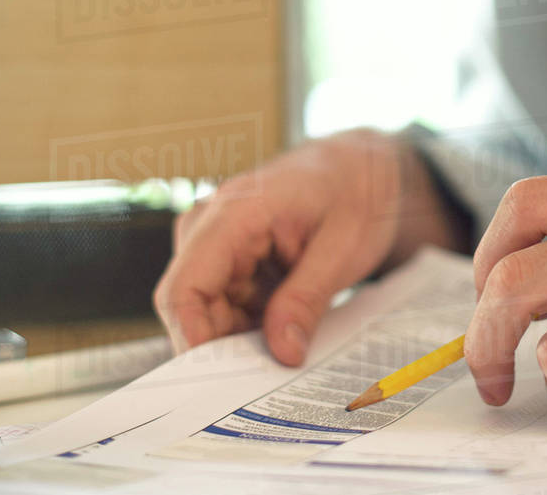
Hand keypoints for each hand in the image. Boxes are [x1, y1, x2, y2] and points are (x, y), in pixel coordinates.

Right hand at [153, 129, 465, 364]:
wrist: (363, 169)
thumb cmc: (354, 193)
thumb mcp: (342, 248)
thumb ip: (307, 299)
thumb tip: (282, 352)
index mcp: (232, 213)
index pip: (183, 288)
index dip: (193, 339)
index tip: (223, 378)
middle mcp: (211, 227)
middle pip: (193, 307)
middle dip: (226, 346)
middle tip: (273, 371)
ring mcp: (217, 244)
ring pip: (210, 312)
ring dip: (244, 337)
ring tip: (292, 342)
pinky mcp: (231, 260)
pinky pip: (228, 306)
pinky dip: (254, 325)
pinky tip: (289, 328)